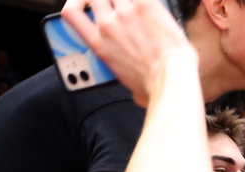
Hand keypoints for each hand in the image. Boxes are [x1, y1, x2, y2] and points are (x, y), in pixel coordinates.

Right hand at [58, 0, 194, 108]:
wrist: (172, 78)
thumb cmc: (155, 87)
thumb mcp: (130, 88)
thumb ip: (128, 78)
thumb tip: (137, 90)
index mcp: (100, 44)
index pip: (72, 13)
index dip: (76, 2)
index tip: (84, 3)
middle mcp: (108, 26)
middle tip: (117, 4)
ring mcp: (125, 13)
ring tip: (138, 8)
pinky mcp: (145, 5)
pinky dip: (145, 0)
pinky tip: (152, 5)